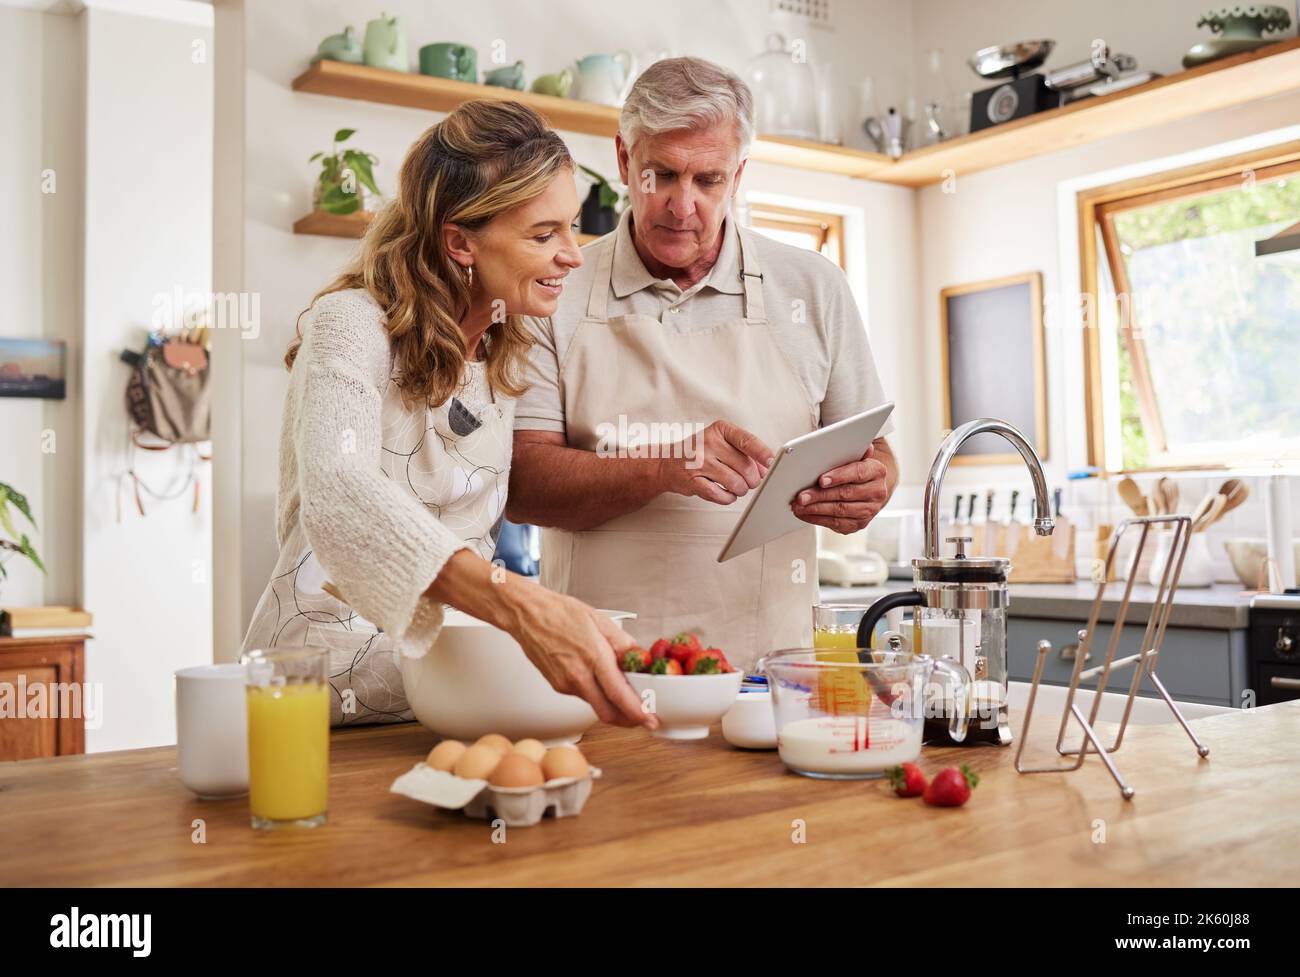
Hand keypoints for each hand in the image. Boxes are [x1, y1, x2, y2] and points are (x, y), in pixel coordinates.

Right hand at [504, 583, 657, 729]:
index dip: (638, 713)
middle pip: (608, 714)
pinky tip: (598, 680)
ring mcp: (565, 684)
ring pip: (595, 706)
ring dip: (612, 706)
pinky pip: (583, 696)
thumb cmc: (560, 613)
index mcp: (593, 657)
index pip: (619, 695)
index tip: (650, 719)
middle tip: (642, 716)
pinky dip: (596, 694)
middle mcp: (577, 676)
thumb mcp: (601, 621)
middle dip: (628, 719)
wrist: (528, 614)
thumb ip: (624, 644)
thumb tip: (641, 659)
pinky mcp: (558, 686)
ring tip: (623, 693)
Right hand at [662, 420, 773, 505]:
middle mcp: (708, 443)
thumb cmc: (701, 452)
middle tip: (750, 481)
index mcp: (720, 430)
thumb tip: (766, 468)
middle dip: (753, 479)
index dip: (762, 453)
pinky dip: (728, 498)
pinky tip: (727, 494)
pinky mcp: (692, 481)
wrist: (667, 462)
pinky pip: (720, 495)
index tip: (772, 463)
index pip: (747, 441)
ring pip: (735, 483)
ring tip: (737, 487)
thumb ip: (745, 452)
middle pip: (745, 467)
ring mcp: (699, 462)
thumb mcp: (722, 443)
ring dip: (741, 490)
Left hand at [791, 442, 889, 533]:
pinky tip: (805, 514)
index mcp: (877, 471)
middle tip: (800, 496)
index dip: (839, 476)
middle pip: (845, 494)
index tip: (821, 480)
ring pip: (840, 510)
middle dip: (820, 495)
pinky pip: (836, 523)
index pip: (857, 473)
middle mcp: (877, 492)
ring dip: (816, 509)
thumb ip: (852, 451)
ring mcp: (870, 510)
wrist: (869, 489)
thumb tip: (863, 446)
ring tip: (798, 506)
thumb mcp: (855, 457)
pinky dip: (818, 519)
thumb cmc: (855, 470)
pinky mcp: (859, 524)